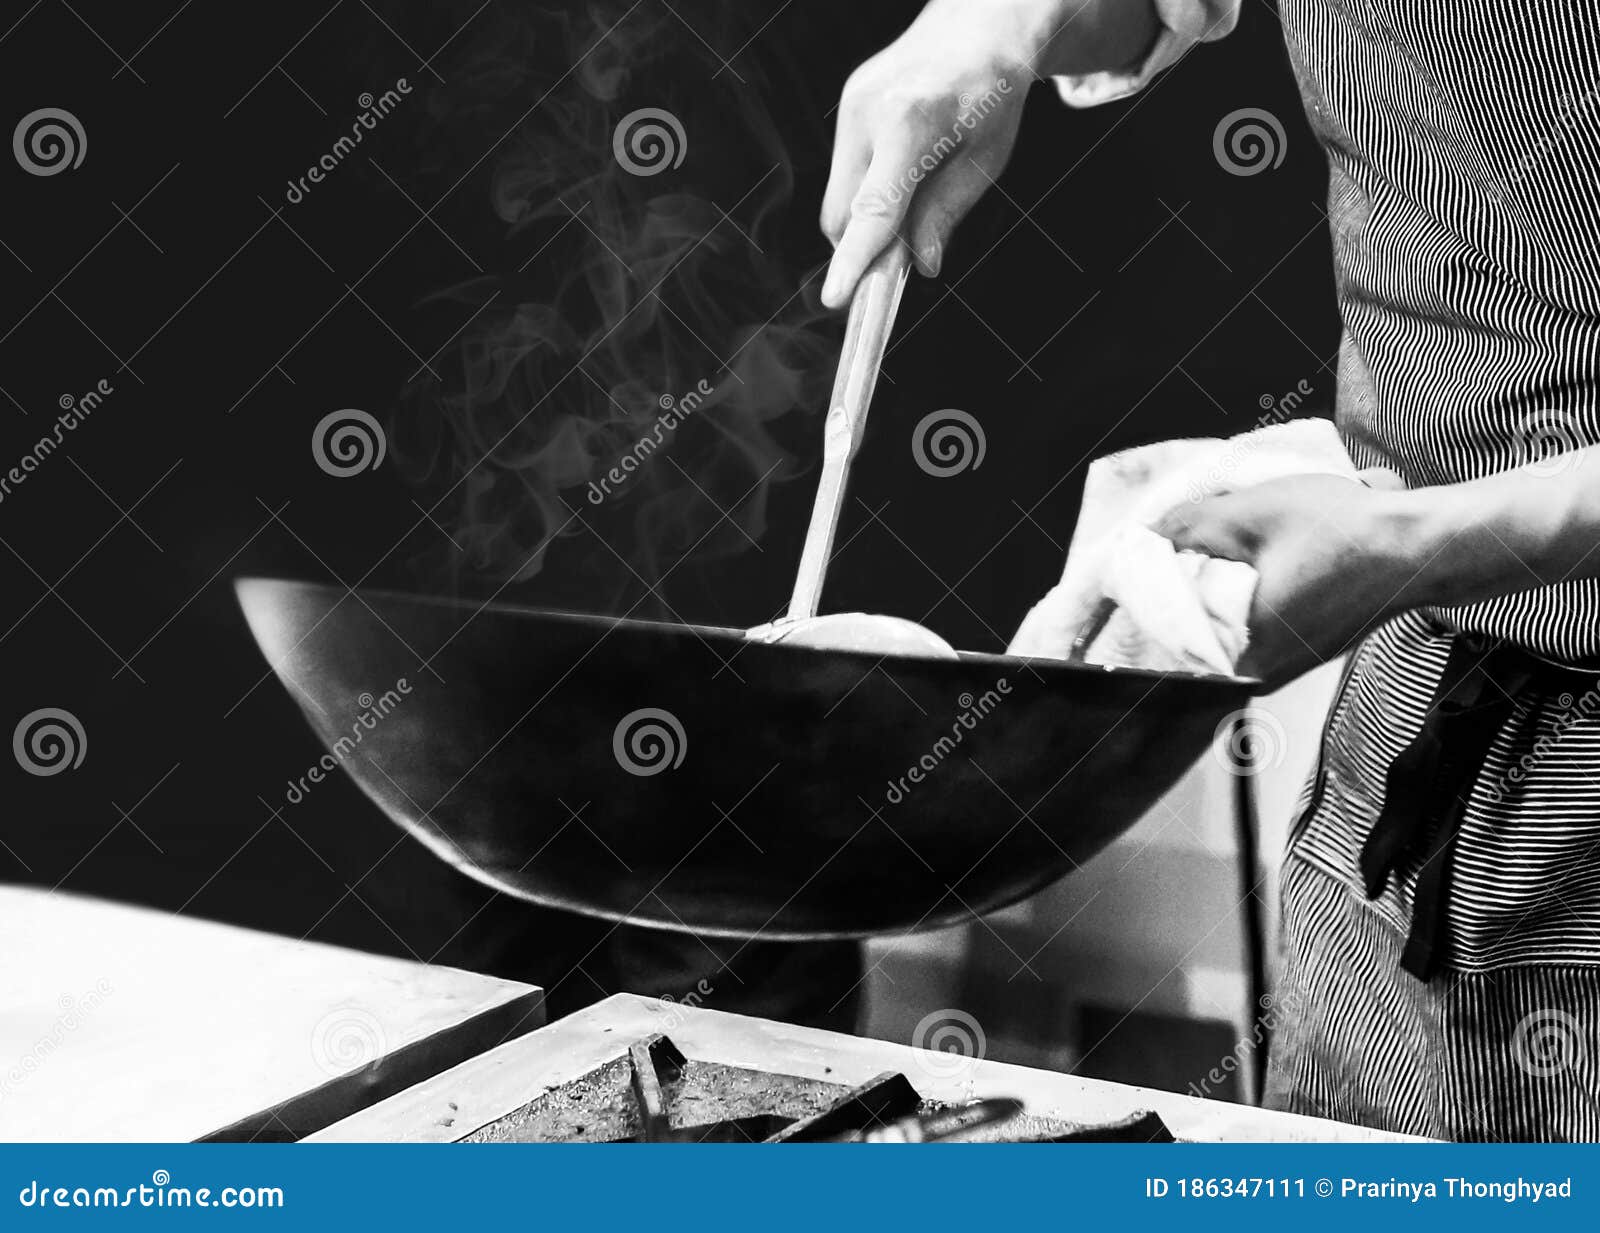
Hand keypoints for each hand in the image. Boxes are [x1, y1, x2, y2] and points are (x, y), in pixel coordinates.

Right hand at [820, 0, 1162, 307]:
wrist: (979, 25)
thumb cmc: (991, 92)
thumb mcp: (985, 160)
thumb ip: (946, 213)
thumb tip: (920, 266)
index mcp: (911, 122)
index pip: (874, 208)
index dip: (854, 259)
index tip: (835, 299)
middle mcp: (869, 109)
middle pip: (844, 212)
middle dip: (864, 245)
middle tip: (904, 257)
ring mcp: (851, 104)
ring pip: (839, 196)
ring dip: (866, 217)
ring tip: (916, 195)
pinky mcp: (846, 105)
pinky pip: (844, 172)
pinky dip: (866, 191)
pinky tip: (903, 171)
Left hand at [1151, 473, 1419, 687]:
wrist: (1424, 546)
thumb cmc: (1346, 533)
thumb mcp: (1250, 514)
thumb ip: (1188, 525)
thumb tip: (1150, 532)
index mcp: (1241, 654)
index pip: (1165, 637)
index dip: (1144, 598)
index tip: (1131, 571)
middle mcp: (1262, 672)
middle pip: (1191, 635)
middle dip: (1174, 593)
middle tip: (1161, 554)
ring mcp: (1288, 662)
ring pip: (1224, 628)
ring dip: (1208, 592)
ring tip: (1196, 552)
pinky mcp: (1307, 646)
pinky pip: (1254, 625)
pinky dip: (1241, 596)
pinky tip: (1242, 562)